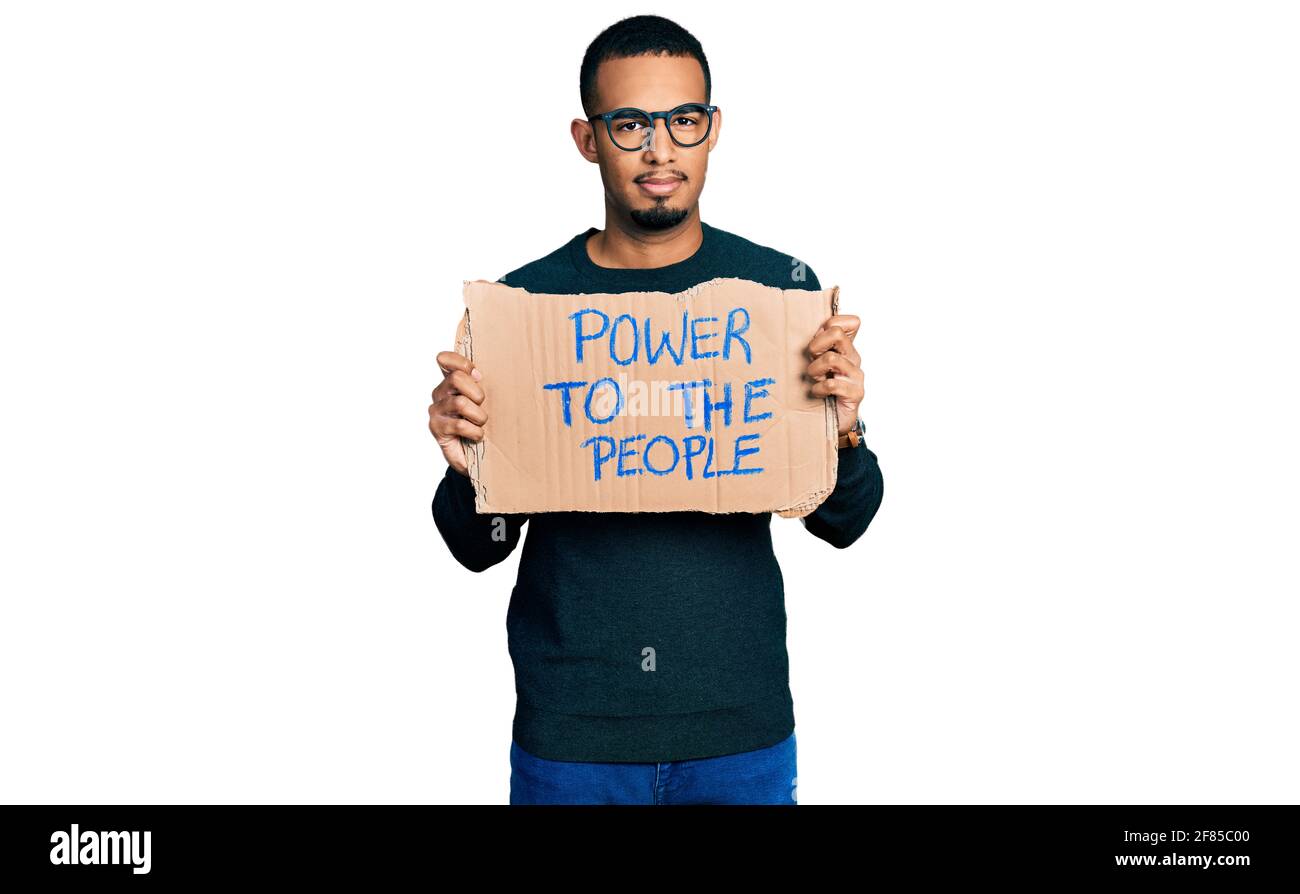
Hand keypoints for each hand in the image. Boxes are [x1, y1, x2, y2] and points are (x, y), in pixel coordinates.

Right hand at [429, 350, 486, 476]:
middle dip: (477, 393)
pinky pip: (459, 425)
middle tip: (481, 407)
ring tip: (480, 424)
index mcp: (452, 382)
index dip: (461, 363)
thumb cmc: (482, 424)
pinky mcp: (436, 428)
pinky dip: (475, 432)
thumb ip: (484, 385)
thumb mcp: (486, 402)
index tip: (478, 376)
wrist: (475, 457)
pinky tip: (477, 436)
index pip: (445, 359)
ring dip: (478, 416)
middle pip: (457, 378)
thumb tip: (487, 374)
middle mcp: (440, 393)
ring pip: (460, 402)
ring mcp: (436, 410)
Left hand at [804, 314, 863, 435]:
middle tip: (811, 359)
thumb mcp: (817, 364)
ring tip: (814, 379)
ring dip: (814, 370)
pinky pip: (832, 384)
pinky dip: (819, 389)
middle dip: (816, 345)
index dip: (829, 325)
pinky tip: (818, 393)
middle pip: (836, 333)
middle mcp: (853, 359)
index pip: (851, 322)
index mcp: (846, 348)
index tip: (818, 343)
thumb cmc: (823, 390)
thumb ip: (817, 346)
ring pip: (831, 359)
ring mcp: (856, 376)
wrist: (835, 421)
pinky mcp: (856, 393)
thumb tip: (805, 327)